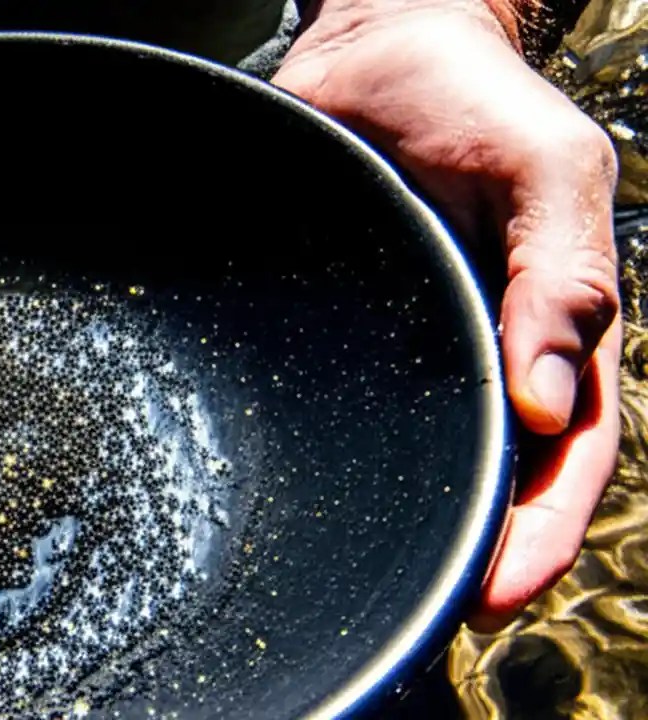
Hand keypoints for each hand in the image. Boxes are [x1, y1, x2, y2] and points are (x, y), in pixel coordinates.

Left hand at [273, 0, 620, 627]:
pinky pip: (340, 403)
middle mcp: (482, 352)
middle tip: (426, 615)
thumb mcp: (549, 170)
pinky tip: (300, 497)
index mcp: (552, 330)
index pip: (566, 459)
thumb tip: (553, 406)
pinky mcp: (341, 329)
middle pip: (492, 478)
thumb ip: (564, 275)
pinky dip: (332, 456)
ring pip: (415, 454)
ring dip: (401, 524)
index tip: (497, 596)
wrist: (377, 53)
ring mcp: (409, 347)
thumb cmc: (475, 103)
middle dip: (470, 555)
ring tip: (360, 587)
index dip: (542, 535)